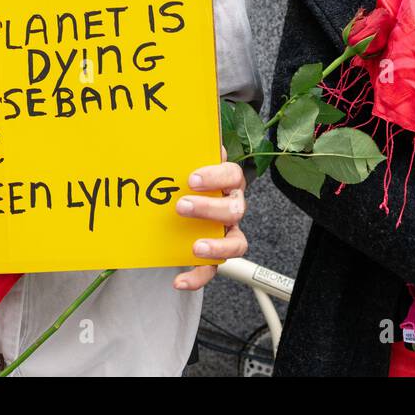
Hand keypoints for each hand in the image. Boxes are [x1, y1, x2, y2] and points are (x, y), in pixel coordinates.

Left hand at [173, 145, 247, 290]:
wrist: (182, 201)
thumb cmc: (189, 179)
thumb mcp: (188, 161)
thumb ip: (189, 149)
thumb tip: (184, 134)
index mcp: (228, 182)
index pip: (232, 175)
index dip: (215, 177)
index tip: (191, 178)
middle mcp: (232, 207)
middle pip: (234, 209)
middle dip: (209, 208)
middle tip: (183, 206)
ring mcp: (227, 232)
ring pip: (236, 243)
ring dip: (216, 246)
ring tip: (196, 247)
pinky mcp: (215, 254)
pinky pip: (212, 269)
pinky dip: (197, 277)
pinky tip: (179, 280)